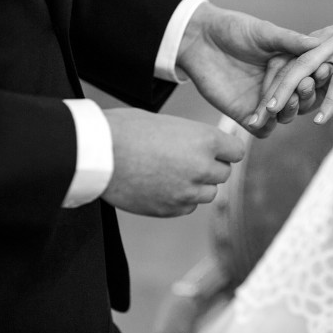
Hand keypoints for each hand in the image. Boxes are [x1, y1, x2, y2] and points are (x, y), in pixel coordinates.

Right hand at [101, 109, 244, 216]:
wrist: (96, 154)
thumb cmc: (126, 130)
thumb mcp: (168, 124)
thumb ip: (193, 138)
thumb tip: (205, 147)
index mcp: (205, 140)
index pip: (236, 152)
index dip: (225, 150)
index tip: (217, 150)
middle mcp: (202, 167)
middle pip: (223, 174)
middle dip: (211, 167)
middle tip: (189, 160)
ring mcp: (187, 191)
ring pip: (208, 194)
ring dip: (198, 185)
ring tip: (174, 173)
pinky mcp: (170, 209)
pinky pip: (188, 207)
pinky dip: (181, 199)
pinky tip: (163, 186)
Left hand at [177, 2, 319, 137]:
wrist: (200, 39)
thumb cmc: (233, 29)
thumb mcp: (265, 32)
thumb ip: (289, 40)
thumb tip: (317, 42)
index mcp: (287, 67)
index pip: (309, 78)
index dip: (317, 77)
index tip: (323, 70)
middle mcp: (277, 87)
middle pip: (301, 101)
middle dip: (307, 96)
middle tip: (306, 85)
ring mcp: (261, 102)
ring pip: (284, 117)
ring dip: (291, 111)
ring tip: (290, 100)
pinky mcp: (244, 114)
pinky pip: (262, 129)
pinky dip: (267, 126)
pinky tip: (265, 117)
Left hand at [256, 0, 332, 124]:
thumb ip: (328, 78)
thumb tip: (313, 101)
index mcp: (317, 44)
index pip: (287, 66)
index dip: (272, 88)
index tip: (259, 112)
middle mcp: (322, 41)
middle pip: (288, 67)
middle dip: (270, 92)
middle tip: (256, 115)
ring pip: (306, 69)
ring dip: (289, 92)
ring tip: (274, 113)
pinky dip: (330, 99)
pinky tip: (321, 119)